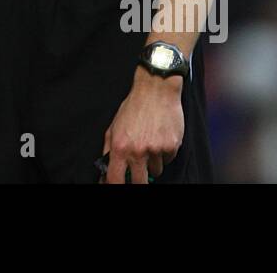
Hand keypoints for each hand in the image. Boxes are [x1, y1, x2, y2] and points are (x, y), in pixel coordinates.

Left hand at [100, 68, 183, 183]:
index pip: (115, 179)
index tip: (119, 185)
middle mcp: (137, 151)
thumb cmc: (134, 107)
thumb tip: (105, 169)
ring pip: (156, 171)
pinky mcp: (171, 147)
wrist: (156, 90)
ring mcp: (156, 150)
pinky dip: (164, 154)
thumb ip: (108, 150)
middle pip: (140, 182)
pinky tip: (160, 138)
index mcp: (120, 147)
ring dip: (153, 163)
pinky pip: (168, 160)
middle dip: (139, 181)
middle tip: (139, 173)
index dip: (115, 185)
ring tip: (150, 144)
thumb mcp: (114, 127)